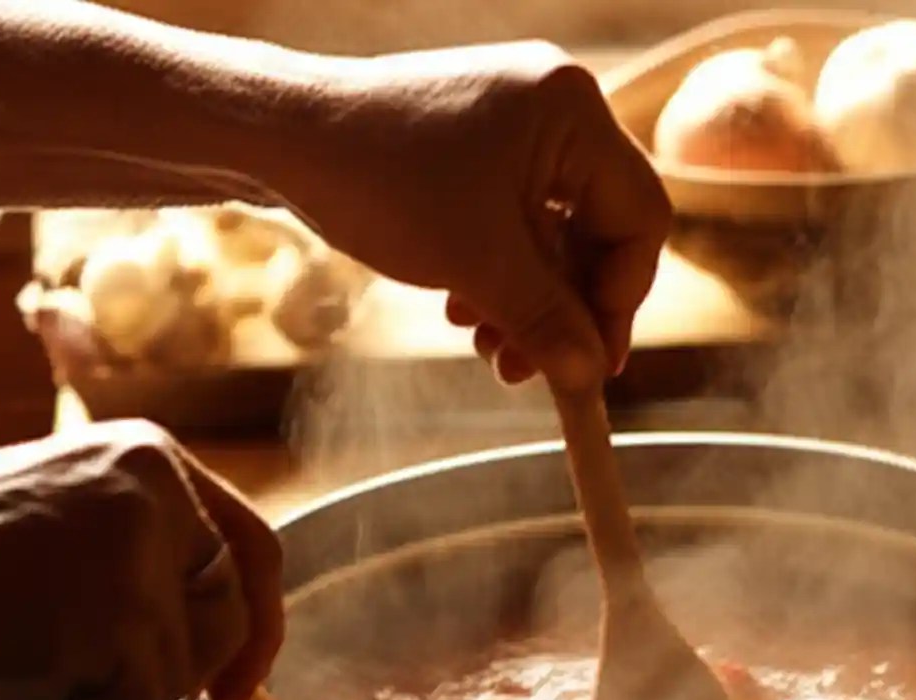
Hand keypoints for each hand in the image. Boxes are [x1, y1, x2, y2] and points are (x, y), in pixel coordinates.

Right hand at [0, 420, 282, 699]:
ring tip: (33, 665)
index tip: (243, 674)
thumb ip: (144, 566)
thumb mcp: (60, 530)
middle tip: (118, 686)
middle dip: (196, 666)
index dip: (256, 611)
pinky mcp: (116, 613)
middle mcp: (156, 487)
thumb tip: (227, 665)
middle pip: (229, 604)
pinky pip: (141, 697)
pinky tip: (20, 681)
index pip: (246, 540)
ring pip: (185, 663)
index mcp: (146, 458)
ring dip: (122, 693)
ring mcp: (137, 548)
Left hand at [257, 42, 671, 389]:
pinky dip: (499, 270)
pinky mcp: (476, 143)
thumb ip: (547, 321)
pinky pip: (514, 218)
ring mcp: (513, 122)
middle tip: (532, 369)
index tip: (595, 363)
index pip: (639, 217)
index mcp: (574, 111)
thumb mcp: (477, 263)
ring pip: (552, 232)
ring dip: (527, 299)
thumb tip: (592, 377)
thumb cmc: (378, 180)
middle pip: (596, 228)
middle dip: (563, 307)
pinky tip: (463, 309)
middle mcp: (554, 106)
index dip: (622, 299)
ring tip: (487, 347)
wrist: (276, 138)